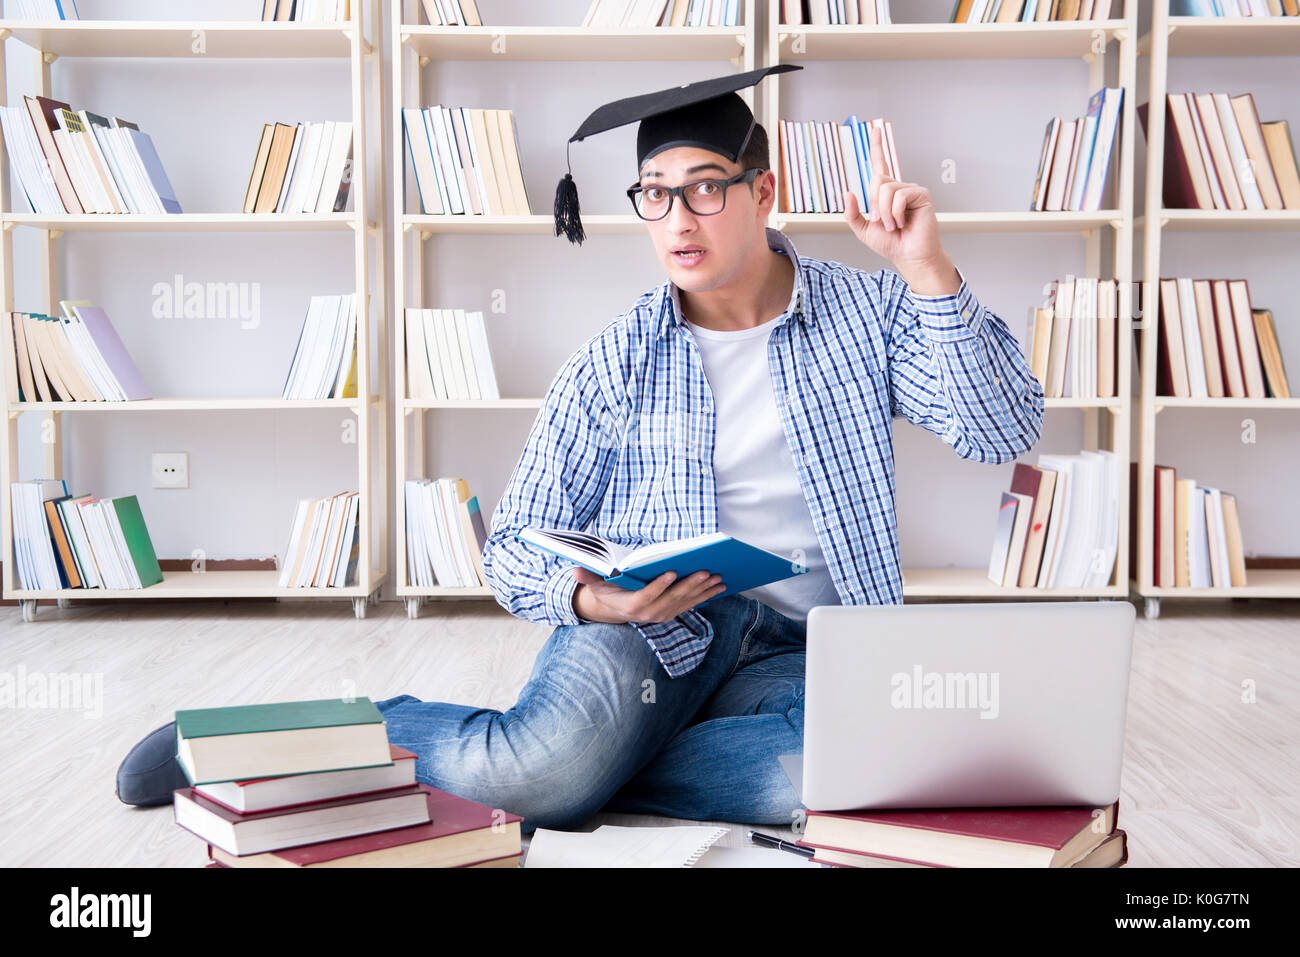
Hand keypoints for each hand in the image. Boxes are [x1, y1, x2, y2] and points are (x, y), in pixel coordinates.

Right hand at [571, 567, 724, 624]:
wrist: (615, 610)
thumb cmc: (607, 591)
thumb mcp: (595, 585)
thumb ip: (589, 577)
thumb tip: (575, 570)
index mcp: (632, 605)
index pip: (647, 595)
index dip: (659, 585)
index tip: (671, 572)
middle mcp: (650, 613)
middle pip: (672, 598)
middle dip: (690, 584)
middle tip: (705, 571)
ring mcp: (663, 615)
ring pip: (686, 601)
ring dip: (703, 590)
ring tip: (718, 577)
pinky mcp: (672, 613)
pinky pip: (691, 604)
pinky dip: (706, 595)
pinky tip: (719, 586)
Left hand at [844, 124, 958, 293]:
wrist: (908, 256)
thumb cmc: (891, 243)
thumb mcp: (863, 229)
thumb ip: (853, 213)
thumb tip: (848, 192)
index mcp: (886, 192)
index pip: (881, 165)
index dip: (877, 146)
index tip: (876, 128)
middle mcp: (899, 187)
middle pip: (877, 181)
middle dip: (876, 205)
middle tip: (883, 223)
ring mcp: (911, 190)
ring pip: (886, 189)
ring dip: (886, 212)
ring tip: (895, 225)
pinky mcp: (921, 195)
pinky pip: (899, 196)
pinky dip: (896, 213)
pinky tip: (904, 223)